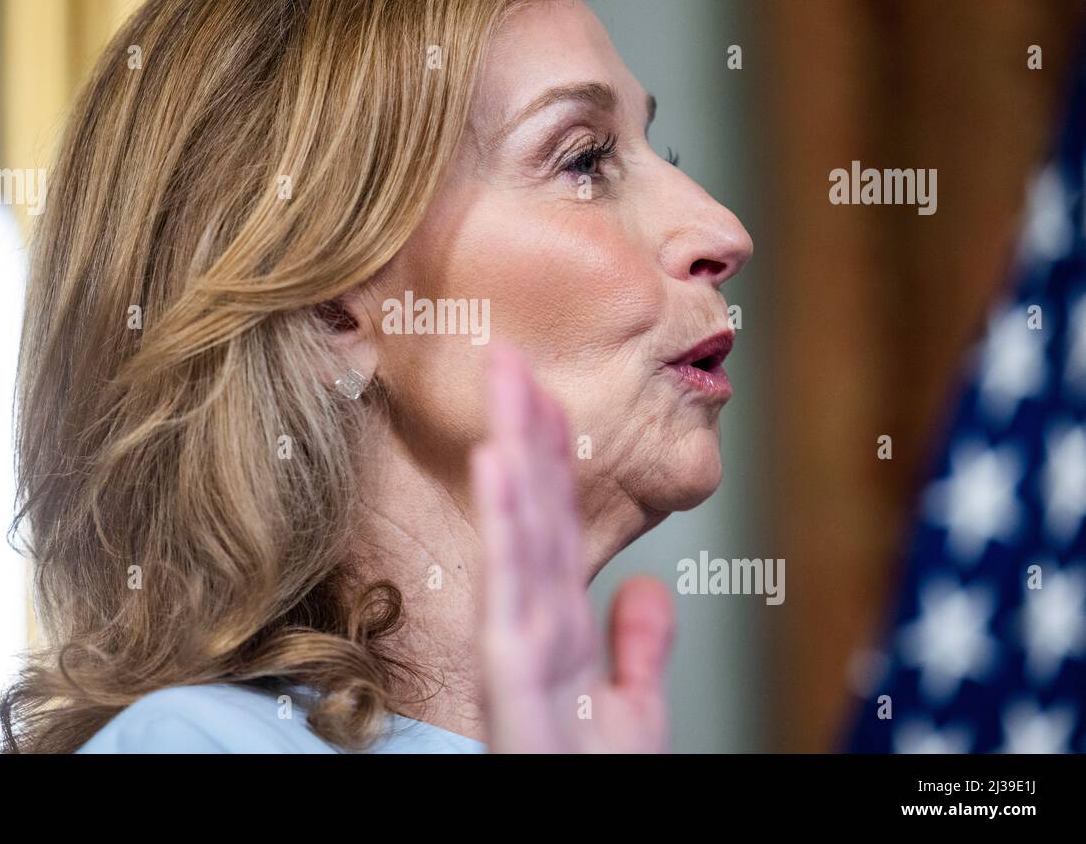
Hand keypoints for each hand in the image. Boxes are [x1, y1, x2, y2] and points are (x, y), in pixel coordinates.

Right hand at [471, 343, 675, 752]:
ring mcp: (523, 652)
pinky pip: (513, 593)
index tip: (543, 389)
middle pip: (532, 515)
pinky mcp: (517, 682)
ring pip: (518, 538)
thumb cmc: (594, 788)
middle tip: (512, 354)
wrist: (582, 826)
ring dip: (512, 458)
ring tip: (506, 385)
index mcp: (560, 631)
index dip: (550, 457)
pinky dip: (506, 527)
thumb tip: (648, 588)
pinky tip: (503, 467)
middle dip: (523, 432)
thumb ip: (639, 650)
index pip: (555, 524)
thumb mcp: (632, 718)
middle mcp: (534, 630)